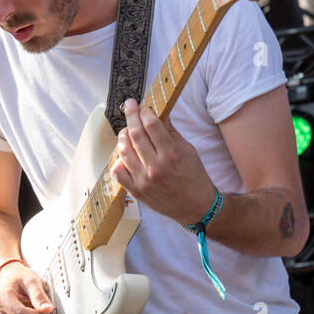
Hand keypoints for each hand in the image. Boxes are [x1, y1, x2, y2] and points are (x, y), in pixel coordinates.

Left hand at [110, 98, 215, 223]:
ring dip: (122, 136)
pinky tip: (124, 155)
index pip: (151, 124)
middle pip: (135, 134)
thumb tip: (157, 113)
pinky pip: (118, 172)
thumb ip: (171, 132)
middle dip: (130, 115)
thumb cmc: (193, 176)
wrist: (195, 206)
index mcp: (171, 154)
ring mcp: (144, 180)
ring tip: (126, 131)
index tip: (142, 107)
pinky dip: (118, 160)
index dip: (144, 112)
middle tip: (129, 106)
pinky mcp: (136, 191)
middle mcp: (156, 167)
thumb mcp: (188, 150)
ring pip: (124, 150)